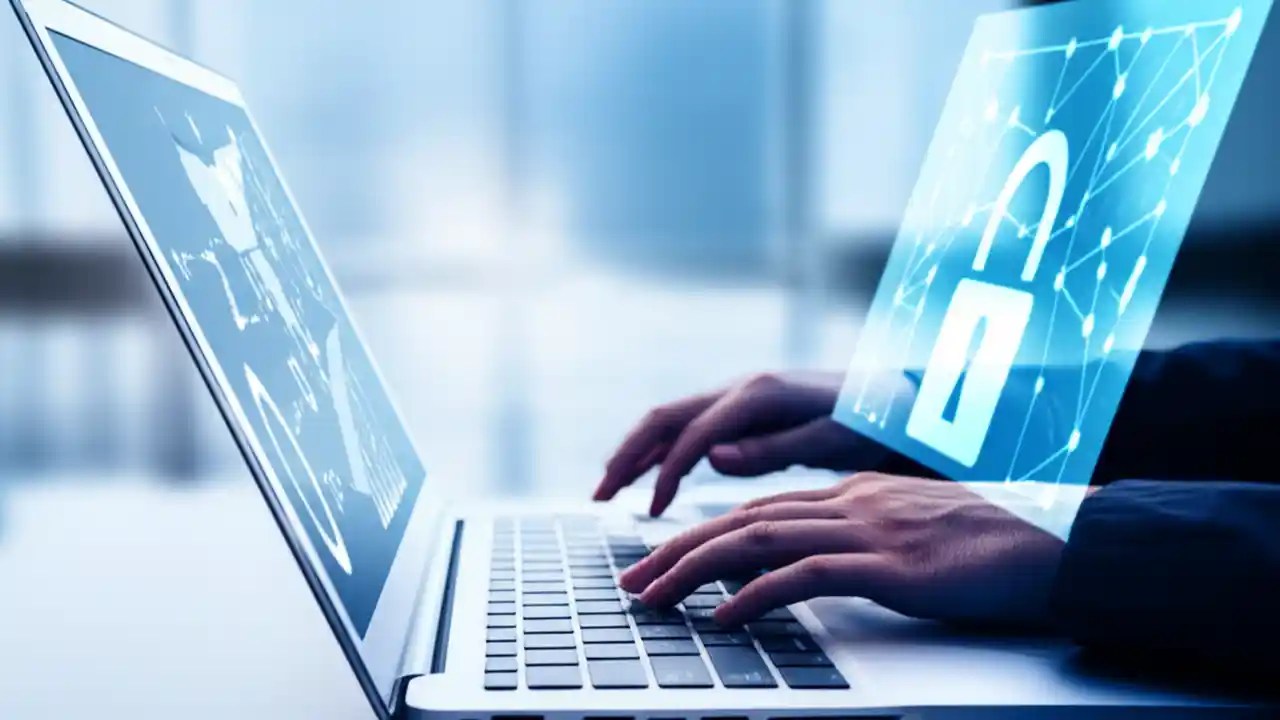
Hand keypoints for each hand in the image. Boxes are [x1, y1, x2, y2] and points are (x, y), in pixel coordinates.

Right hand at [594, 371, 913, 515]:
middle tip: (600, 496)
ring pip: (671, 422)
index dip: (667, 474)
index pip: (694, 436)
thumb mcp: (835, 438)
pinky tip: (654, 482)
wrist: (904, 396)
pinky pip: (691, 429)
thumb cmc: (877, 421)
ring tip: (609, 492)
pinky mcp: (746, 411)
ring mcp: (740, 398)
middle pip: (665, 418)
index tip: (650, 514)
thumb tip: (711, 458)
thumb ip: (774, 448)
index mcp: (758, 396)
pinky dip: (663, 453)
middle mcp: (741, 389)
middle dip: (628, 456)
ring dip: (637, 454)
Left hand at [618, 472, 1065, 629]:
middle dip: (676, 552)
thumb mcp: (911, 535)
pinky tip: (722, 618)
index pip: (758, 511)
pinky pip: (803, 577)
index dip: (702, 535)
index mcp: (852, 495)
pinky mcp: (887, 565)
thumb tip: (808, 568)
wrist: (1055, 543)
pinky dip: (754, 596)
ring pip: (757, 541)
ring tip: (653, 599)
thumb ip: (859, 541)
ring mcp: (867, 530)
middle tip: (632, 584)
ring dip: (694, 571)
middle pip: (741, 521)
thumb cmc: (990, 548)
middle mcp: (849, 504)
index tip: (662, 561)